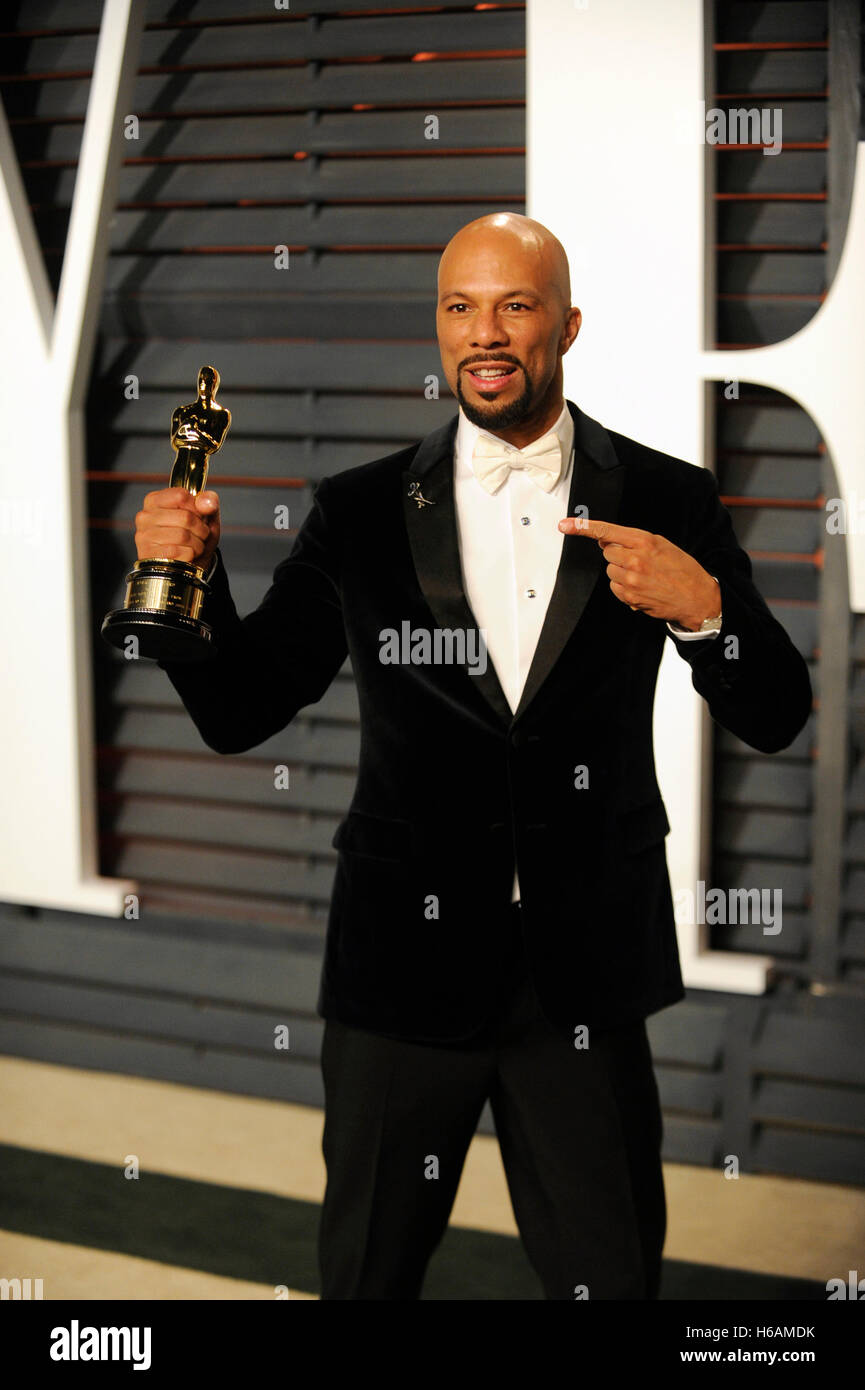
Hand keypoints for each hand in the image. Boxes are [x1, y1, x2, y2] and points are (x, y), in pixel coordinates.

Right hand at [135, 487, 220, 570]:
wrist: (188, 565)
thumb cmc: (194, 537)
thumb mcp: (206, 516)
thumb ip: (209, 501)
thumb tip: (206, 502)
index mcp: (155, 500)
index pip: (181, 496)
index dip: (197, 508)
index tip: (199, 517)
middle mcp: (145, 516)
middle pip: (185, 517)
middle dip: (201, 529)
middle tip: (200, 535)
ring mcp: (144, 536)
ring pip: (183, 535)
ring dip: (197, 544)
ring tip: (194, 546)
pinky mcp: (149, 554)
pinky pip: (179, 551)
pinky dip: (190, 555)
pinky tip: (186, 555)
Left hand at [558, 516, 719, 628]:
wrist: (697, 597)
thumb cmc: (682, 570)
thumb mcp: (662, 545)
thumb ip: (635, 541)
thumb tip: (607, 540)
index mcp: (644, 541)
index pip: (606, 531)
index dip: (582, 527)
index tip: (565, 525)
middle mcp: (634, 559)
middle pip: (606, 551)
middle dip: (618, 554)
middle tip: (638, 560)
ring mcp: (630, 579)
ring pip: (610, 570)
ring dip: (621, 571)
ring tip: (645, 575)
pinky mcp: (629, 596)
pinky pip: (614, 587)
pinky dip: (624, 587)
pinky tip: (642, 587)